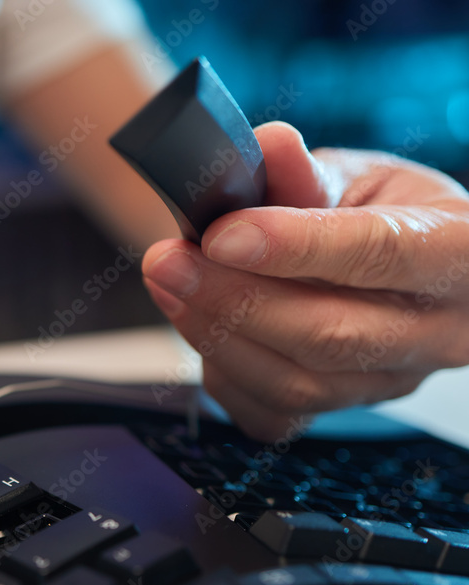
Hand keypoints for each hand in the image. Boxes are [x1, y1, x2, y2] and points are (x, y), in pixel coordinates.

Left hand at [142, 122, 468, 440]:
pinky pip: (272, 414)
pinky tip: (196, 323)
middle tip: (168, 261)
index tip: (221, 234)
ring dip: (215, 334)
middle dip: (233, 298)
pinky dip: (222, 372)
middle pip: (329, 335)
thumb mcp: (358, 175)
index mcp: (460, 252)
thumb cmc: (378, 213)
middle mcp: (438, 332)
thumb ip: (306, 171)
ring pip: (295, 384)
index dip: (293, 246)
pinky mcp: (344, 409)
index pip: (379, 253)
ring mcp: (391, 382)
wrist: (391, 265)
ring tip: (168, 283)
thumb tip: (267, 147)